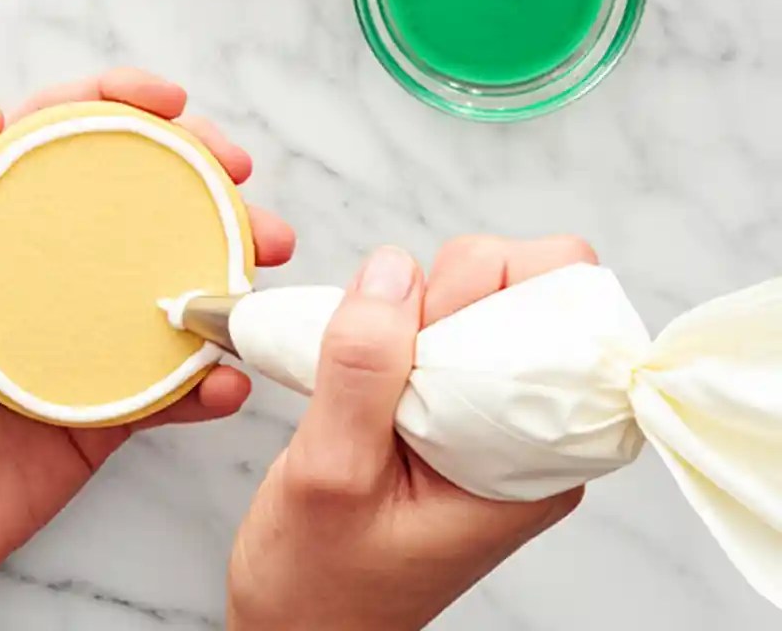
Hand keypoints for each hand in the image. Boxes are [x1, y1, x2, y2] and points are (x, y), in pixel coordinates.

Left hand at [0, 69, 296, 629]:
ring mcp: (83, 339)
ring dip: (228, 261)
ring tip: (263, 258)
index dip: (114, 104)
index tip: (171, 102)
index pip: (55, 141)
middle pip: (130, 199)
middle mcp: (42, 273)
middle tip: (238, 179)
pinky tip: (228, 375)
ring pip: (169, 279)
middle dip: (197, 173)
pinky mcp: (110, 406)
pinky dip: (211, 378)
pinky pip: (173, 383)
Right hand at [227, 236, 595, 630]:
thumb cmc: (321, 583)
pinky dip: (389, 328)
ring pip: (471, 299)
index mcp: (536, 458)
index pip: (566, 307)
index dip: (486, 289)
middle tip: (379, 358)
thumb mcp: (332, 474)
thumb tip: (389, 272)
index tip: (415, 334)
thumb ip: (363, 371)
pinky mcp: (448, 411)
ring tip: (359, 376)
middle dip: (441, 294)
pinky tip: (356, 373)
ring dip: (406, 312)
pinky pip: (433, 330)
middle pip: (520, 286)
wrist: (301, 630)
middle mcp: (527, 431)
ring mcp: (488, 418)